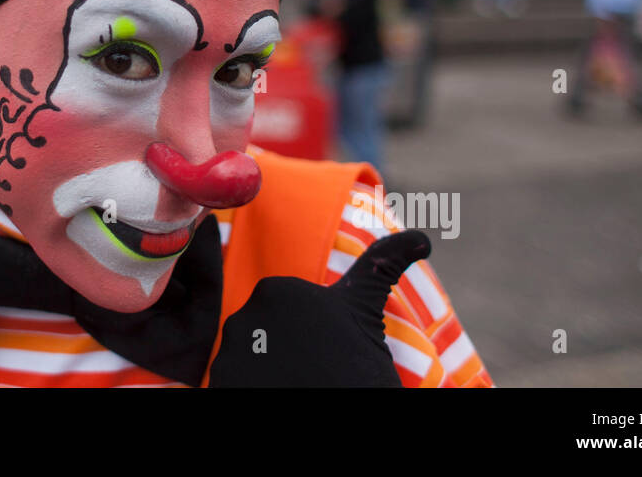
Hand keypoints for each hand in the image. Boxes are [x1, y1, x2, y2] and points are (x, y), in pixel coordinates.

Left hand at [208, 229, 431, 386]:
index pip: (275, 319)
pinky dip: (246, 390)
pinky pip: (227, 386)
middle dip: (277, 357)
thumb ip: (381, 267)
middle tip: (308, 374)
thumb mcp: (366, 312)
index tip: (321, 355)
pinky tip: (277, 392)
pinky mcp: (220, 384)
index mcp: (276, 290)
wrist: (351, 404)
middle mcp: (243, 314)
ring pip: (241, 365)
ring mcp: (229, 352)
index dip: (298, 341)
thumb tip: (422, 238)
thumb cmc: (360, 370)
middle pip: (255, 340)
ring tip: (293, 384)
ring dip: (262, 377)